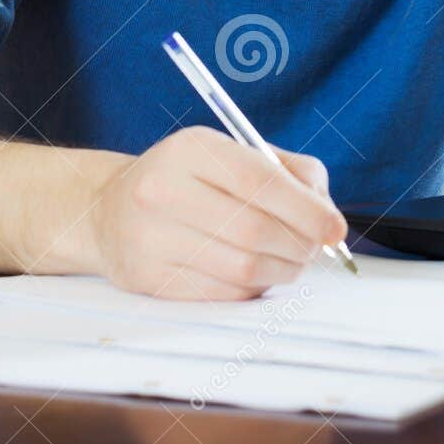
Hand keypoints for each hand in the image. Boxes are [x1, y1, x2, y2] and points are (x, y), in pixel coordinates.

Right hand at [88, 126, 347, 299]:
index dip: (307, 209)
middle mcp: (162, 191)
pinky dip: (254, 288)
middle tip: (314, 248)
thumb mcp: (231, 153)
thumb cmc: (188, 179)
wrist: (108, 211)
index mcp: (189, 149)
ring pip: (242, 268)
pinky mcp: (148, 279)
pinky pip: (223, 294)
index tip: (334, 228)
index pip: (259, 180)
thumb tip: (326, 212)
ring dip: (282, 270)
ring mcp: (150, 238)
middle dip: (300, 244)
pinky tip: (256, 273)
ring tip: (290, 260)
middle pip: (255, 230)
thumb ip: (289, 171)